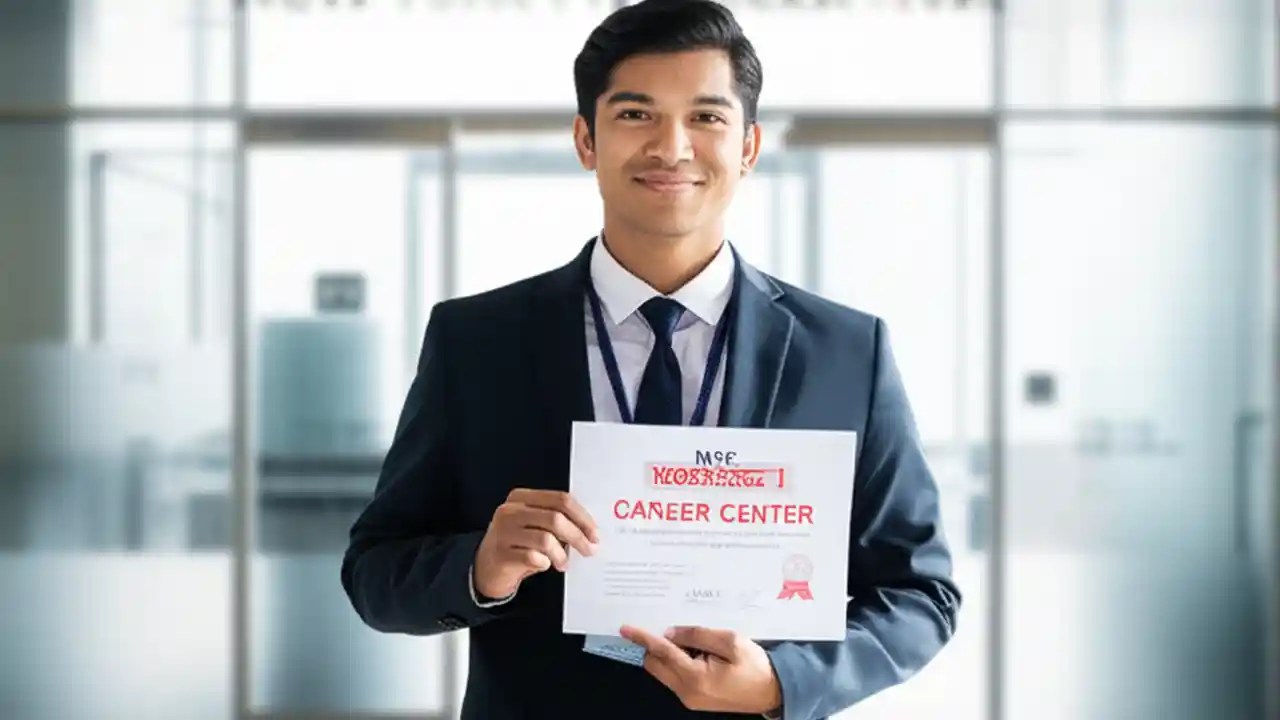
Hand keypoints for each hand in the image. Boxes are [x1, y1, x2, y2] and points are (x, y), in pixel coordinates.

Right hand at [473, 489, 599, 598]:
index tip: (594, 533)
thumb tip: (588, 531)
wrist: (486, 567)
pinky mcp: (501, 554)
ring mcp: (503, 532)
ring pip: (546, 539)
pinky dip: (545, 563)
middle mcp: (510, 511)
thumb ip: (556, 520)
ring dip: (561, 554)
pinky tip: (544, 565)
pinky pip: (534, 558)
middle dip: (578, 536)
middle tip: (589, 549)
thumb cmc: (517, 544)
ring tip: (563, 562)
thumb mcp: (533, 525)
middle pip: (556, 518)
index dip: (582, 517)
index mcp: (522, 497)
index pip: (560, 499)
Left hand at [619, 624, 782, 714]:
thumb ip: (698, 635)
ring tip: (696, 644)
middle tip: (676, 630)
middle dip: (656, 646)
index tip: (626, 628)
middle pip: (654, 665)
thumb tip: (671, 632)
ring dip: (668, 655)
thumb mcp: (730, 640)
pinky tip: (699, 654)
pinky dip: (678, 663)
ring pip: (663, 672)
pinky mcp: (694, 699)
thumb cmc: (754, 665)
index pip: (661, 652)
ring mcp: (689, 698)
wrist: (772, 691)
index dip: (643, 638)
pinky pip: (675, 678)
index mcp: (695, 676)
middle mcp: (686, 691)